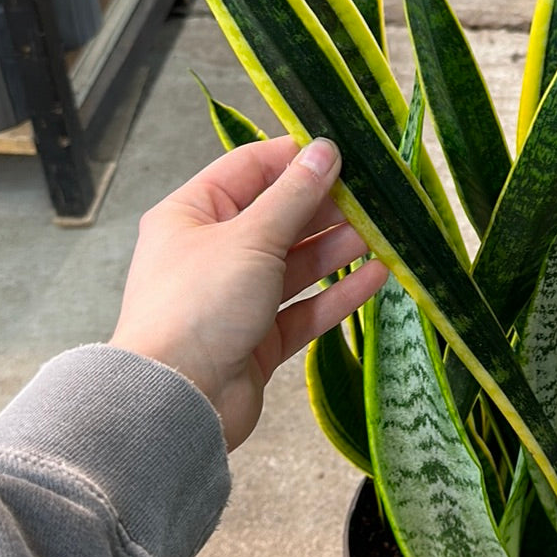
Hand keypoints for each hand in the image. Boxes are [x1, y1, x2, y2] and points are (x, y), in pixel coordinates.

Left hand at [109, 136, 387, 449]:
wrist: (175, 406)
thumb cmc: (197, 307)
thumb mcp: (251, 238)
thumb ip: (294, 195)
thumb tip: (326, 150)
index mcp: (192, 215)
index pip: (250, 169)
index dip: (295, 158)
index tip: (341, 153)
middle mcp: (212, 252)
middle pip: (278, 216)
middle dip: (325, 207)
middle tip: (372, 197)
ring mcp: (236, 297)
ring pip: (296, 262)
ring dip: (337, 248)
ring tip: (381, 233)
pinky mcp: (257, 339)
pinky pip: (304, 307)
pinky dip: (338, 293)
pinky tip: (377, 276)